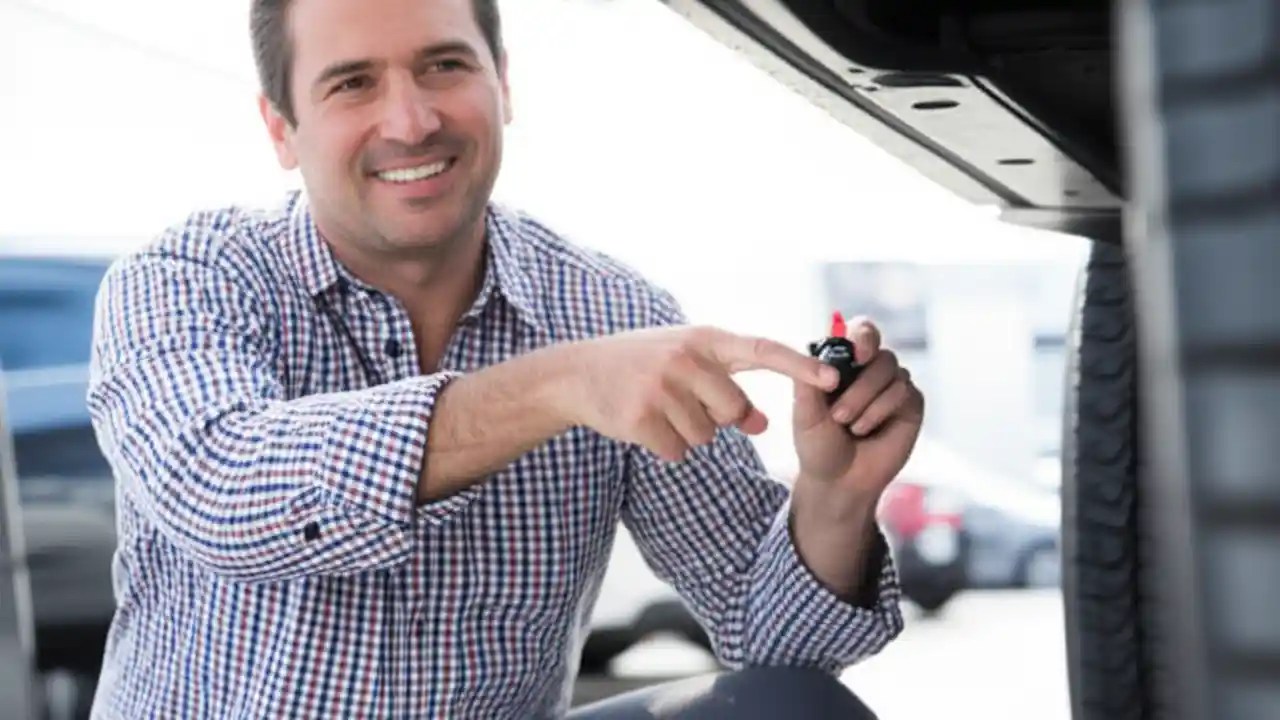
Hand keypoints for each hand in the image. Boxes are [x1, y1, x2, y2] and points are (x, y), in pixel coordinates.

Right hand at [556, 326, 839, 461]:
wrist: (578, 373)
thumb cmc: (642, 365)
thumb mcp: (686, 364)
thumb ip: (727, 386)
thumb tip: (764, 424)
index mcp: (703, 339)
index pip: (762, 350)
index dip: (800, 365)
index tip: (834, 377)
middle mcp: (686, 359)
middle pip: (734, 411)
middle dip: (717, 418)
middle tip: (683, 402)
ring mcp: (661, 388)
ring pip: (705, 436)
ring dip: (687, 432)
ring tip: (658, 408)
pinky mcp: (641, 417)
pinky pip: (678, 451)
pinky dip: (665, 446)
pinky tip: (644, 424)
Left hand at [792, 317, 924, 498]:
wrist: (837, 480)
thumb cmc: (817, 444)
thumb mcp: (804, 411)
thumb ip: (808, 379)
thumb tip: (820, 350)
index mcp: (844, 362)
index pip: (862, 331)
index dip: (864, 336)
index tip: (857, 355)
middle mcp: (871, 369)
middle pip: (879, 352)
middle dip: (859, 384)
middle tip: (839, 414)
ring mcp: (893, 385)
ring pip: (892, 371)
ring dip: (865, 401)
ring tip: (848, 425)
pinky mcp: (910, 404)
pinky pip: (904, 392)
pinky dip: (880, 411)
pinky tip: (864, 429)